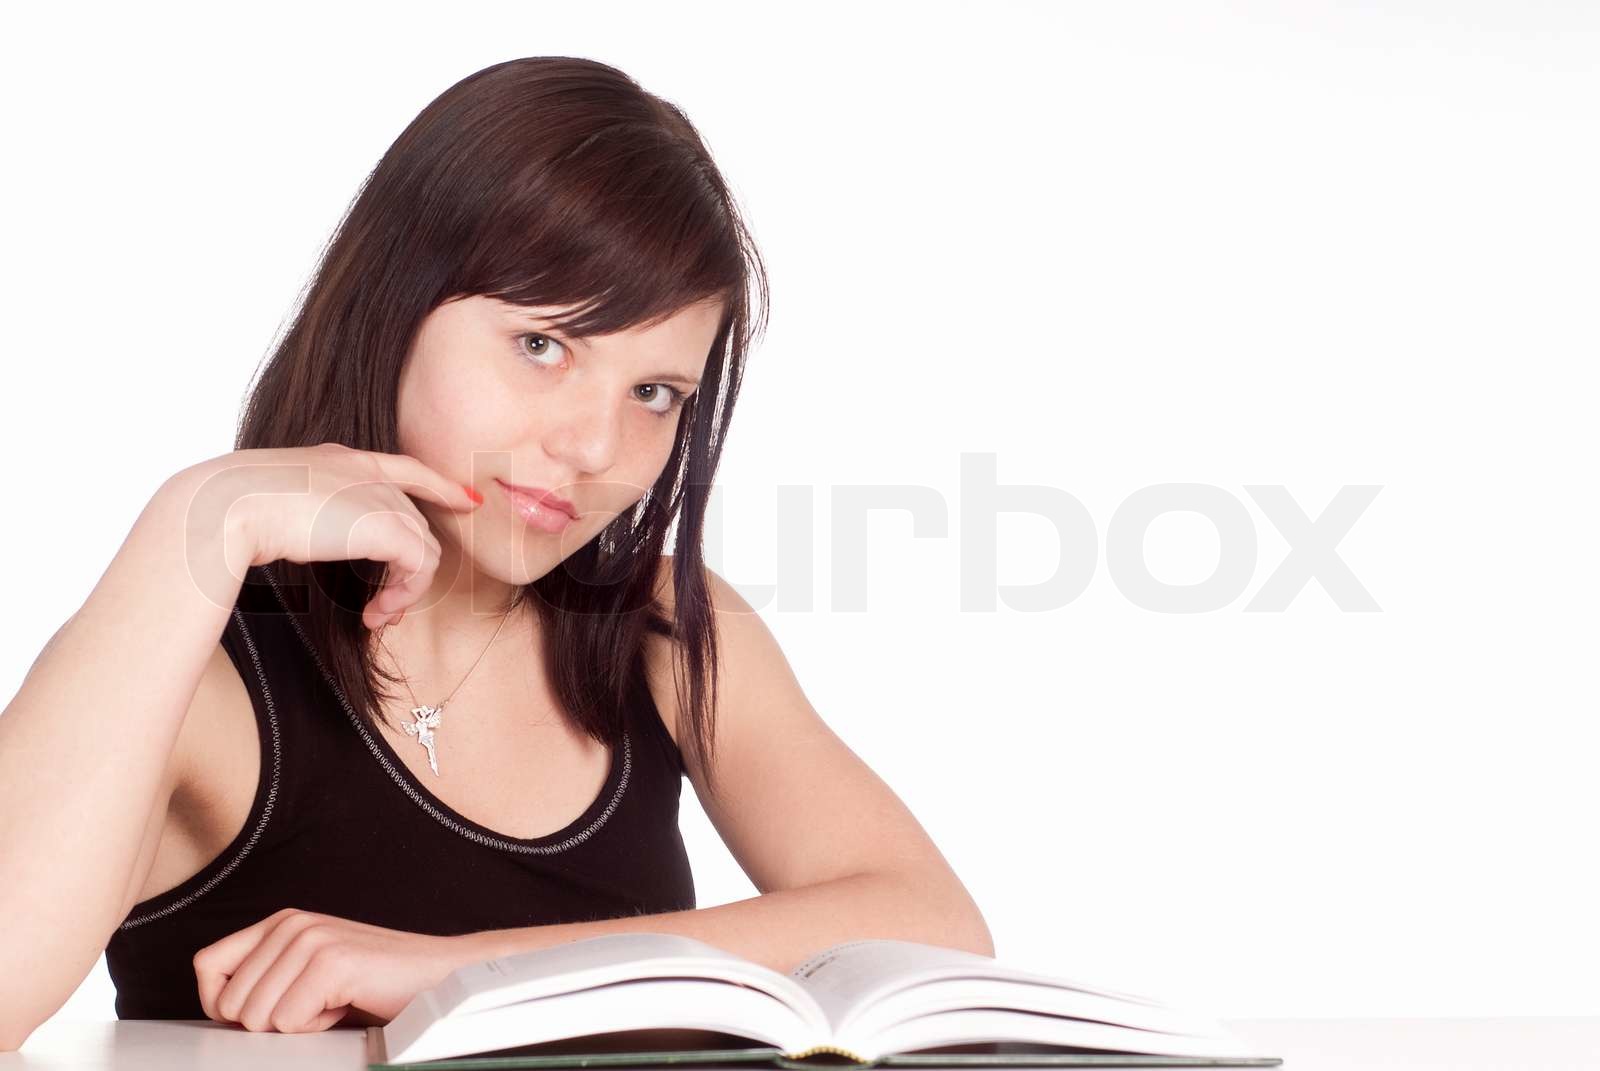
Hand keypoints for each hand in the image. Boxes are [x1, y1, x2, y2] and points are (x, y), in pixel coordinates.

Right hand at [178, 443, 482, 629]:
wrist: (228, 507)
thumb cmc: (232, 509)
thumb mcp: (275, 504)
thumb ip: (306, 513)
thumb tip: (309, 537)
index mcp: (338, 459)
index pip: (405, 467)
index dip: (438, 485)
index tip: (465, 500)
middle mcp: (364, 471)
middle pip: (414, 521)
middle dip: (410, 567)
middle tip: (387, 608)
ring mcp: (378, 496)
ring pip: (422, 547)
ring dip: (406, 588)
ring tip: (379, 616)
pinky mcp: (387, 526)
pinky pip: (419, 566)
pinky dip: (405, 593)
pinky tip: (376, 613)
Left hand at [193, 907, 478, 1032]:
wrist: (436, 977)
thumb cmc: (374, 984)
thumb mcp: (306, 974)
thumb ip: (264, 978)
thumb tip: (217, 1009)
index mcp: (280, 923)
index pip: (206, 966)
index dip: (222, 1004)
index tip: (266, 1012)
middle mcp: (290, 924)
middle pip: (230, 1004)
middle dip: (271, 1022)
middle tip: (318, 1004)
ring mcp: (310, 940)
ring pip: (256, 1018)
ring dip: (298, 1026)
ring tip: (333, 1003)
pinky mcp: (330, 962)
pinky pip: (289, 1023)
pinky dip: (319, 1029)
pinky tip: (346, 1005)